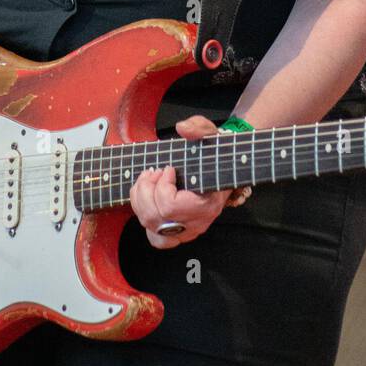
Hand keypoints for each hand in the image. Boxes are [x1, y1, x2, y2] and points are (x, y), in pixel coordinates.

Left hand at [129, 115, 250, 249]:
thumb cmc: (216, 154)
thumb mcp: (211, 135)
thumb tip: (183, 128)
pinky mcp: (178, 233)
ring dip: (141, 200)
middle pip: (156, 219)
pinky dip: (144, 216)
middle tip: (153, 172)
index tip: (168, 169)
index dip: (162, 186)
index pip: (170, 207)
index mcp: (207, 204)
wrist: (224, 168)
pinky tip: (148, 196)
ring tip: (148, 179)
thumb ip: (199, 128)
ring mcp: (187, 231)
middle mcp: (196, 223)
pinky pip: (155, 237)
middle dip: (146, 191)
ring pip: (151, 228)